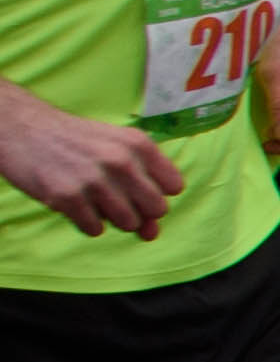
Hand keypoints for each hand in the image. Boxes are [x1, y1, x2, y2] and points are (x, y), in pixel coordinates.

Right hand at [0, 87, 183, 238]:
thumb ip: (141, 184)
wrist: (22, 128)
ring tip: (95, 200)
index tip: (138, 187)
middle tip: (117, 198)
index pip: (174, 187)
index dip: (156, 192)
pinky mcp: (66, 197)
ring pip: (128, 223)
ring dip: (113, 219)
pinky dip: (86, 223)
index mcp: (137, 144)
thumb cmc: (74, 140)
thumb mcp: (115, 146)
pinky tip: (76, 204)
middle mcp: (120, 161)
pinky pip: (94, 229)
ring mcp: (93, 180)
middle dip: (140, 210)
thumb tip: (152, 233)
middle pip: (156, 209)